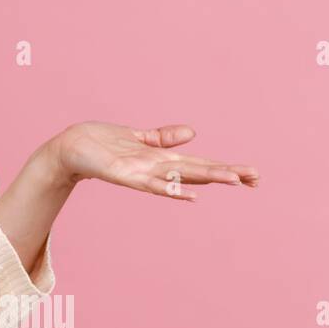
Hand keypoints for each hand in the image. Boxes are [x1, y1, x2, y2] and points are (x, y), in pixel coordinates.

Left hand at [50, 121, 258, 201]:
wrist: (71, 147)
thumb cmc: (103, 144)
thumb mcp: (139, 137)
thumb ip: (164, 137)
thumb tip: (192, 132)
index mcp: (163, 159)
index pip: (201, 163)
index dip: (227, 168)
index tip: (254, 174)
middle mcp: (157, 168)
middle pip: (198, 170)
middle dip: (227, 174)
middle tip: (257, 178)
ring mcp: (143, 173)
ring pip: (181, 176)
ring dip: (207, 179)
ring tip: (234, 180)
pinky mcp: (125, 175)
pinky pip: (151, 184)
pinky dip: (171, 189)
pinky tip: (190, 194)